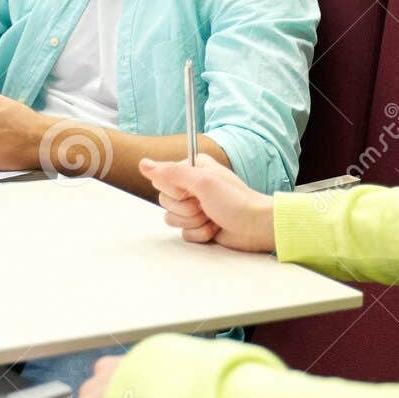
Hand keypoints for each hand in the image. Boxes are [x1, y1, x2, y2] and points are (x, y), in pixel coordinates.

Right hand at [140, 153, 276, 252]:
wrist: (255, 226)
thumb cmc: (235, 201)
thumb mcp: (202, 181)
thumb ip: (170, 172)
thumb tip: (144, 164)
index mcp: (192, 169)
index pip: (162, 178)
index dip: (174, 190)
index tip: (192, 191)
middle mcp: (191, 186)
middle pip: (164, 200)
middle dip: (185, 209)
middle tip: (205, 206)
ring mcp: (194, 207)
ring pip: (171, 218)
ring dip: (193, 222)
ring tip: (211, 217)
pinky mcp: (197, 225)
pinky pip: (183, 233)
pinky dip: (199, 233)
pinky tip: (214, 228)